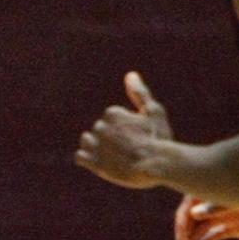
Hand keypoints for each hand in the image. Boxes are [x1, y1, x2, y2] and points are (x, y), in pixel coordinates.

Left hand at [75, 71, 173, 188]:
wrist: (156, 164)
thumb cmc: (158, 137)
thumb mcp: (153, 112)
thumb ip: (140, 93)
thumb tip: (130, 74)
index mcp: (112, 113)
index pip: (111, 117)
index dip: (124, 127)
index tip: (136, 135)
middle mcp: (100, 127)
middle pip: (100, 130)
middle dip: (110, 137)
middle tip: (128, 148)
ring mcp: (96, 145)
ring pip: (87, 141)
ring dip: (96, 147)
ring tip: (114, 155)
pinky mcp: (93, 163)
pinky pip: (80, 157)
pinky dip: (87, 159)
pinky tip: (101, 162)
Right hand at [172, 195, 238, 239]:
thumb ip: (221, 205)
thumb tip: (193, 213)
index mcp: (225, 181)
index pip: (194, 197)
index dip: (184, 216)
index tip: (182, 234)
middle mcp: (225, 195)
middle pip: (196, 211)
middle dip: (184, 229)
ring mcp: (232, 210)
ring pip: (204, 224)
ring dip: (193, 237)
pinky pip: (217, 233)